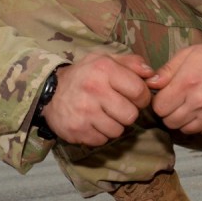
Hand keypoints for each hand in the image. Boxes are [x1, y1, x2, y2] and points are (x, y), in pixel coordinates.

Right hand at [38, 52, 153, 146]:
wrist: (50, 92)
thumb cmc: (85, 75)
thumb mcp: (105, 60)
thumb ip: (131, 63)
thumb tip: (152, 74)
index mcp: (104, 69)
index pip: (139, 91)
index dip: (142, 97)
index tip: (135, 98)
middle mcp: (94, 90)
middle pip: (131, 115)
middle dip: (127, 113)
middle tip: (117, 107)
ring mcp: (84, 112)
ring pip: (118, 131)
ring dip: (114, 125)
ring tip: (103, 115)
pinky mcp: (77, 130)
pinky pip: (102, 140)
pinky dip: (100, 134)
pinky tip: (92, 123)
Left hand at [147, 44, 201, 135]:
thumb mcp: (189, 54)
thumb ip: (167, 70)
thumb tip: (150, 84)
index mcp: (187, 83)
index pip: (159, 107)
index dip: (160, 102)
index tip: (167, 96)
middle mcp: (199, 102)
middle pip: (170, 122)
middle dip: (170, 113)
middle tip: (179, 102)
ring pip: (185, 129)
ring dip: (185, 120)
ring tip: (193, 106)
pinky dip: (201, 124)